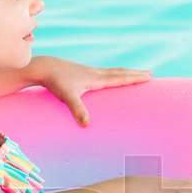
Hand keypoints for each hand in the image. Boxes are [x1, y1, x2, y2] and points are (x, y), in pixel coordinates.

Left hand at [34, 56, 150, 125]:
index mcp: (96, 78)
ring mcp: (87, 71)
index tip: (149, 76)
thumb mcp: (68, 97)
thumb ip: (78, 109)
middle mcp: (94, 73)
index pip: (120, 78)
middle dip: (134, 74)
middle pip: (119, 73)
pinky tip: (107, 77)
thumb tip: (86, 124)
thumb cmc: (56, 82)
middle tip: (149, 74)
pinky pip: (101, 73)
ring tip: (132, 74)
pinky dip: (110, 74)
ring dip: (123, 73)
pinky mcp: (80, 73)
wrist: (43, 68)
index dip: (134, 78)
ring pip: (111, 71)